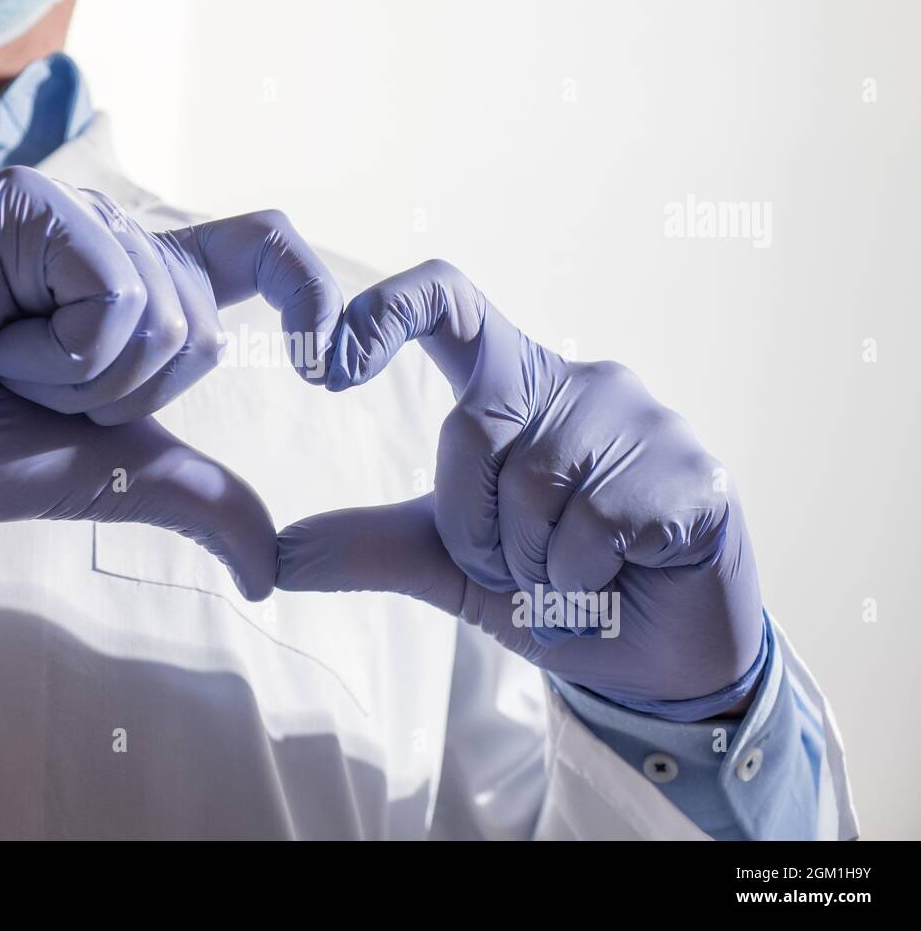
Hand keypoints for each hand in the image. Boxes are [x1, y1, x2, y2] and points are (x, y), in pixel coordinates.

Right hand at [0, 166, 341, 599]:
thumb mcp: (108, 474)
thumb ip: (195, 497)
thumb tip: (272, 568)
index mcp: (149, 290)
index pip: (265, 254)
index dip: (312, 292)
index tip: (329, 368)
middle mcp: (121, 245)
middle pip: (205, 329)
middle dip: (123, 398)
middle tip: (37, 386)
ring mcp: (79, 217)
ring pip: (163, 319)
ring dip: (82, 381)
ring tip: (8, 362)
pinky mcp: (34, 205)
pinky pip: (115, 301)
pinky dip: (62, 358)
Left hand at [277, 260, 763, 713]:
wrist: (658, 662)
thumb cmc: (555, 589)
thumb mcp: (449, 566)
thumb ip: (370, 547)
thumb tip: (273, 556)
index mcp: (513, 386)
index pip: (446, 303)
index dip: (383, 313)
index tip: (322, 370)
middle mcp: (578, 382)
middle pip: (472, 426)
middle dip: (472, 526)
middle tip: (514, 572)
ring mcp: (643, 419)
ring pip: (532, 484)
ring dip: (533, 566)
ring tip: (574, 580)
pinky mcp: (692, 471)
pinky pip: (595, 527)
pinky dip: (583, 584)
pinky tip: (617, 586)